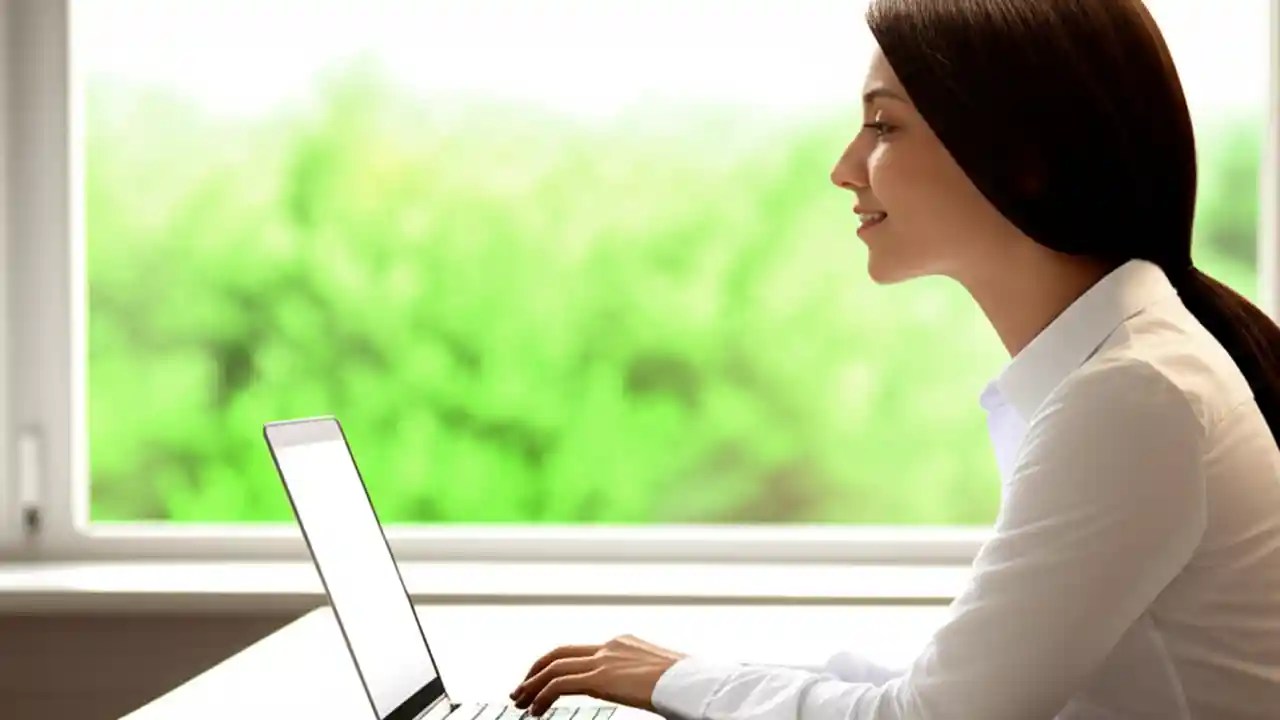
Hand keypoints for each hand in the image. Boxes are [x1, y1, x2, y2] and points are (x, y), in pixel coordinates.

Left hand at [510, 634, 687, 716]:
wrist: (695, 682)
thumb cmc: (688, 684)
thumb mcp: (662, 677)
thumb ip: (644, 681)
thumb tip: (650, 691)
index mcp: (624, 644)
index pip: (582, 651)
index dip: (558, 664)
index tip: (546, 679)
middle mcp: (611, 646)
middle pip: (560, 652)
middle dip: (536, 670)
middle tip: (521, 687)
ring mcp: (604, 660)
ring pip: (553, 667)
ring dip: (531, 685)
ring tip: (520, 702)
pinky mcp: (600, 678)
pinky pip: (559, 685)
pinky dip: (541, 696)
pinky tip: (535, 711)